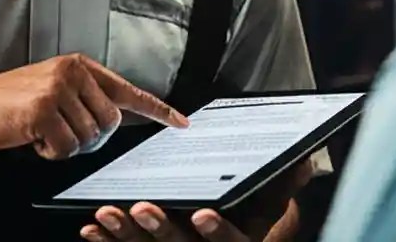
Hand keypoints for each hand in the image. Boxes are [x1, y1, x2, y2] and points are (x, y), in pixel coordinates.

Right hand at [0, 53, 188, 158]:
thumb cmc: (8, 102)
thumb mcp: (50, 87)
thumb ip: (83, 96)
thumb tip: (115, 118)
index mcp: (79, 65)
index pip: (127, 90)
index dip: (157, 109)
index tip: (182, 123)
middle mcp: (72, 72)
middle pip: (111, 123)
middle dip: (90, 138)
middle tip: (61, 134)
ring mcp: (57, 90)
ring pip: (89, 138)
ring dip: (66, 146)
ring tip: (42, 132)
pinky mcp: (42, 111)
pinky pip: (66, 149)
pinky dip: (51, 153)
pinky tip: (34, 139)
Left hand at [80, 157, 313, 241]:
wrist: (239, 240)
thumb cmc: (253, 217)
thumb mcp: (273, 205)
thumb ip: (285, 185)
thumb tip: (303, 161)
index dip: (217, 232)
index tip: (202, 214)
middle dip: (160, 229)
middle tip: (142, 207)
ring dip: (126, 234)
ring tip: (107, 213)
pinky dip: (110, 241)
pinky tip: (92, 230)